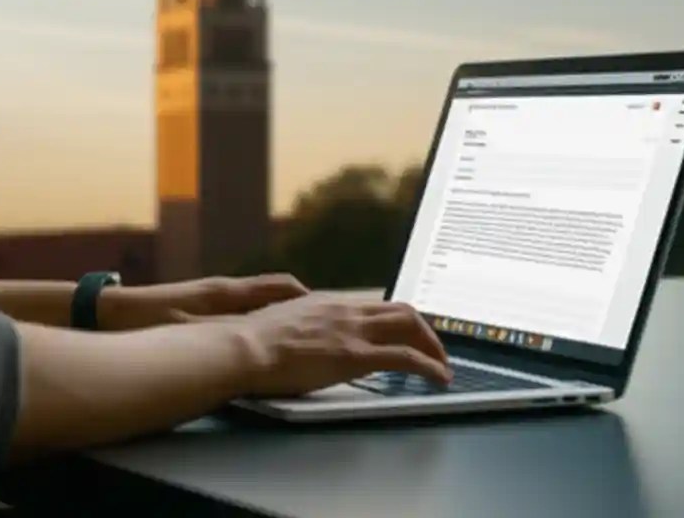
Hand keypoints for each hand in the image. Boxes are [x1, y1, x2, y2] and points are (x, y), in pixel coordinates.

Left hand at [98, 274, 308, 331]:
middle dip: (298, 301)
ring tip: (295, 325)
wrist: (105, 310)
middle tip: (321, 314)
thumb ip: (228, 331)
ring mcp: (208, 295)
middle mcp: (221, 289)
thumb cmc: (147, 320)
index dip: (305, 298)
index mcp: (225, 292)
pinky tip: (253, 332)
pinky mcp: (194, 304)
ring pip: (255, 298)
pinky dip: (255, 316)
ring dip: (276, 309)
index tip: (325, 307)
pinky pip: (237, 307)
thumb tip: (265, 328)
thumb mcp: (190, 328)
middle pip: (272, 290)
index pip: (279, 287)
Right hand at [231, 294, 451, 396]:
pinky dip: (430, 367)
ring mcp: (352, 331)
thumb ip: (298, 324)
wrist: (243, 347)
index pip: (374, 305)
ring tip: (441, 367)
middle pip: (401, 310)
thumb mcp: (278, 323)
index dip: (395, 321)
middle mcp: (345, 310)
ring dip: (433, 346)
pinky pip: (406, 357)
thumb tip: (299, 332)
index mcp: (327, 304)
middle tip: (433, 351)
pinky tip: (439, 379)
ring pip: (410, 326)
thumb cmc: (250, 342)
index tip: (404, 334)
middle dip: (424, 330)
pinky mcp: (355, 356)